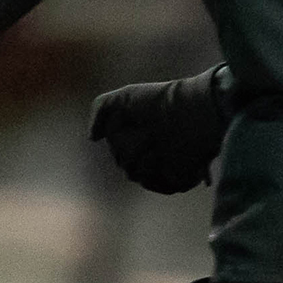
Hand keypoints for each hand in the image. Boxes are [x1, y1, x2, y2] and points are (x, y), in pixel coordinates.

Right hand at [88, 64, 234, 194]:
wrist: (190, 110)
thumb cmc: (159, 101)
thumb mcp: (124, 97)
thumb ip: (101, 110)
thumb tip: (92, 138)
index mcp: (135, 136)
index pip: (116, 148)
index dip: (121, 136)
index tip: (136, 122)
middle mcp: (147, 152)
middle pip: (124, 163)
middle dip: (134, 146)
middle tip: (151, 133)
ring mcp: (162, 167)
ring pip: (136, 174)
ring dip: (145, 159)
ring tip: (161, 144)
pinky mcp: (176, 179)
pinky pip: (155, 185)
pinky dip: (157, 173)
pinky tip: (165, 157)